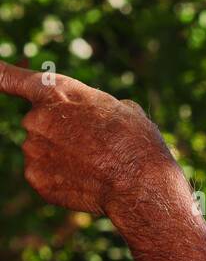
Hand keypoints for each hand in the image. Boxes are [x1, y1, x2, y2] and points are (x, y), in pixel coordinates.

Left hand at [0, 60, 181, 220]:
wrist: (138, 182)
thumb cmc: (136, 140)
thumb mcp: (122, 109)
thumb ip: (93, 109)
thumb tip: (91, 120)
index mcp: (57, 92)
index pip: (12, 79)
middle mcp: (36, 118)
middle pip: (40, 122)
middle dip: (61, 131)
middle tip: (95, 143)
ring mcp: (32, 149)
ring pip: (43, 150)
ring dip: (64, 155)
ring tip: (97, 164)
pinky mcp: (34, 178)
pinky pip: (45, 174)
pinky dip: (63, 178)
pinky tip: (87, 180)